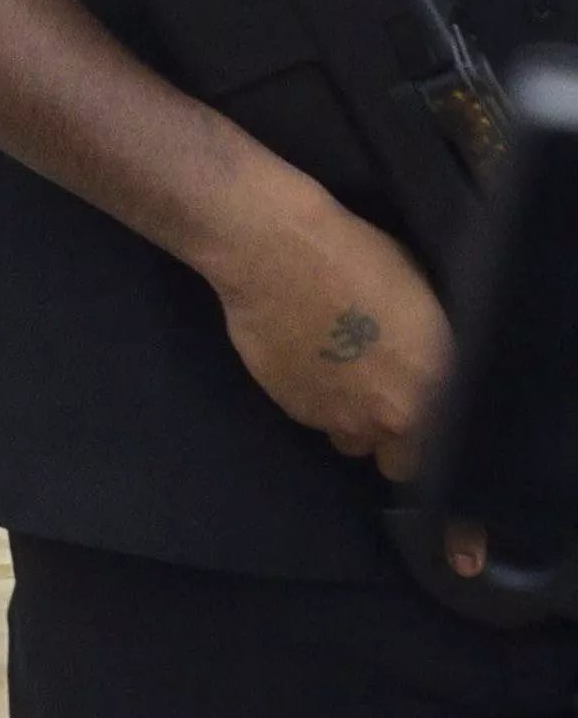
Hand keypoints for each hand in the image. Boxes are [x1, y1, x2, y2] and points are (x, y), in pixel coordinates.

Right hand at [206, 157, 456, 479]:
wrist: (276, 254)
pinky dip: (310, 395)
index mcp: (431, 387)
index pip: (442, 447)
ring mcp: (333, 416)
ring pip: (348, 437)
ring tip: (337, 374)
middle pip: (396, 464)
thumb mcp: (422, 305)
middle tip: (379, 398)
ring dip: (349, 417)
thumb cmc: (359, 258)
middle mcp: (386, 415)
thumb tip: (421, 375)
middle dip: (392, 438)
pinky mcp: (287, 405)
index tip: (420, 408)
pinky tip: (303, 356)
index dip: (431, 431)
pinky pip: (310, 415)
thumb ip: (428, 357)